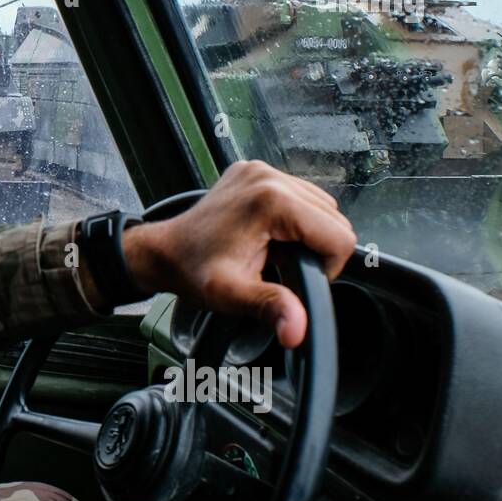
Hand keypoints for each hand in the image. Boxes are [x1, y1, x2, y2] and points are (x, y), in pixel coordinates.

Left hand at [122, 160, 356, 347]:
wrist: (163, 252)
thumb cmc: (193, 270)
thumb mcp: (232, 294)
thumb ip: (270, 307)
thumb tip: (297, 329)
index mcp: (271, 201)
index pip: (338, 235)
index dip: (328, 266)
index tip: (299, 278)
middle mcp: (268, 177)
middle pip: (333, 218)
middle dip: (317, 249)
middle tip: (284, 268)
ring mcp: (260, 171)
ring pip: (320, 206)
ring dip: (307, 234)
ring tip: (275, 253)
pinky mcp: (255, 172)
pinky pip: (298, 195)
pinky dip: (293, 220)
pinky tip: (269, 237)